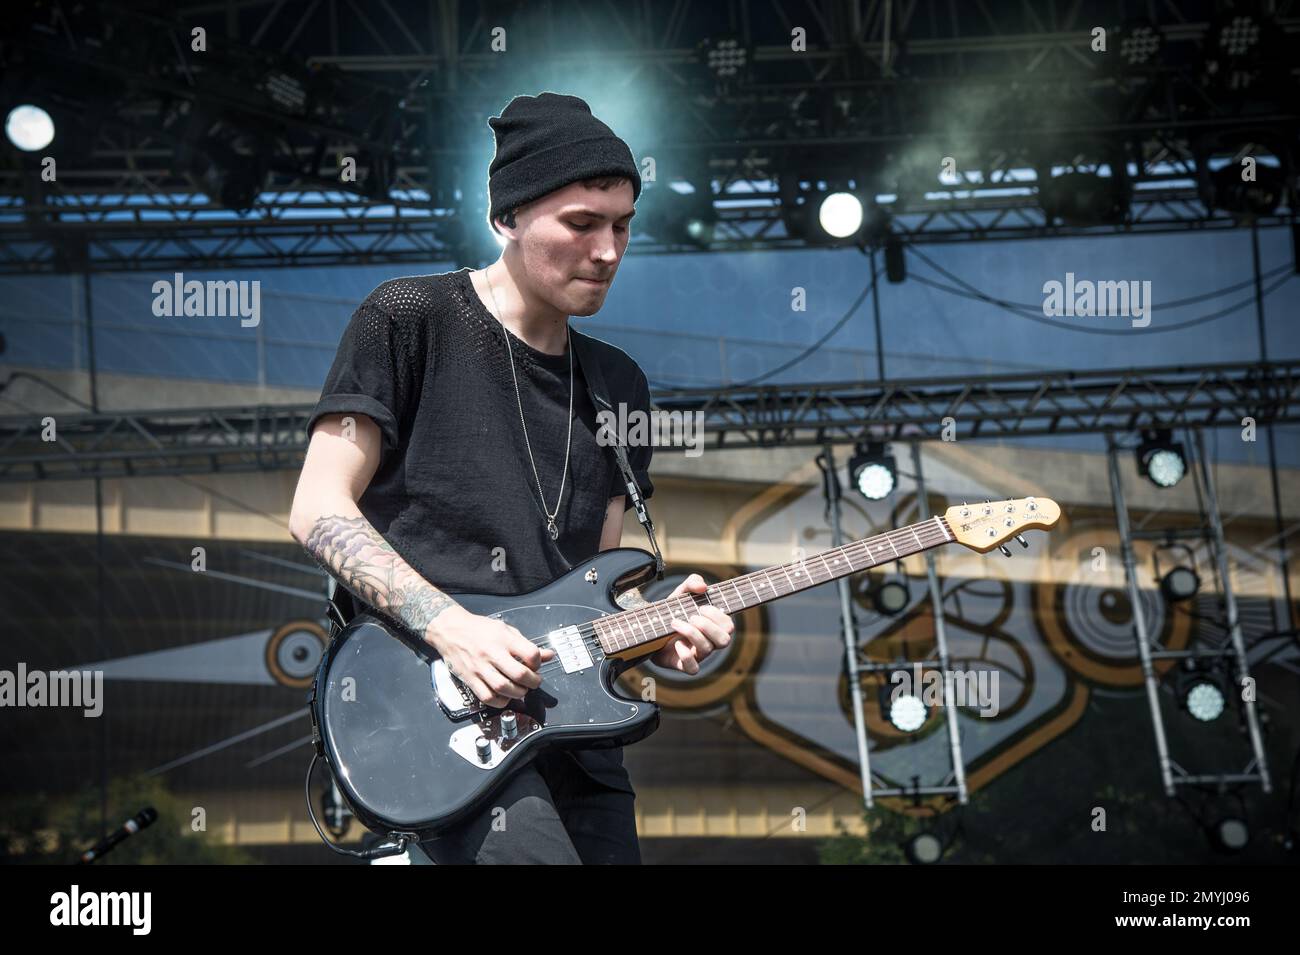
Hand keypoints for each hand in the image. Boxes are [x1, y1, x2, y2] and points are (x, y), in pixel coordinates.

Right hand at [424, 606, 554, 706]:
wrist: (450, 630)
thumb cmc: (478, 629)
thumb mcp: (506, 630)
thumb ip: (526, 644)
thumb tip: (548, 655)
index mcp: (503, 639)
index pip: (530, 654)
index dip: (539, 662)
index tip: (537, 665)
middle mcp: (491, 653)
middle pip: (519, 674)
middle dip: (533, 682)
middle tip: (534, 681)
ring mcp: (480, 668)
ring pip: (504, 688)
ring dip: (518, 693)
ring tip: (521, 689)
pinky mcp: (470, 679)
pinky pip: (487, 697)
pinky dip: (500, 701)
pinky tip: (505, 696)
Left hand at [650, 573, 734, 674]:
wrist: (650, 629)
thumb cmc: (672, 612)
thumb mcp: (680, 594)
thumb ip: (692, 583)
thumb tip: (703, 587)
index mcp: (712, 626)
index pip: (729, 626)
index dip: (718, 616)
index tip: (702, 607)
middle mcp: (708, 642)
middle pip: (724, 640)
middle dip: (707, 625)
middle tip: (691, 616)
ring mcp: (697, 655)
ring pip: (707, 650)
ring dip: (691, 632)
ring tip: (675, 622)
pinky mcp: (682, 664)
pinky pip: (693, 668)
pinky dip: (686, 656)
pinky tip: (677, 644)